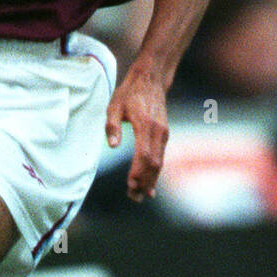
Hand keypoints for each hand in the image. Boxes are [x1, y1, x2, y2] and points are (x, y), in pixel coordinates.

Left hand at [105, 64, 168, 202]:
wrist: (151, 79)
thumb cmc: (129, 92)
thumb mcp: (114, 105)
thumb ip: (112, 125)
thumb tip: (112, 145)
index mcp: (145, 125)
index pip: (143, 155)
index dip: (137, 172)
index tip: (130, 186)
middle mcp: (158, 131)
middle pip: (153, 163)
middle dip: (144, 182)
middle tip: (134, 198)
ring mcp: (163, 133)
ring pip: (159, 162)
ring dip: (151, 180)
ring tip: (142, 196)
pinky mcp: (164, 134)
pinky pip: (161, 156)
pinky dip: (155, 171)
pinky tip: (150, 183)